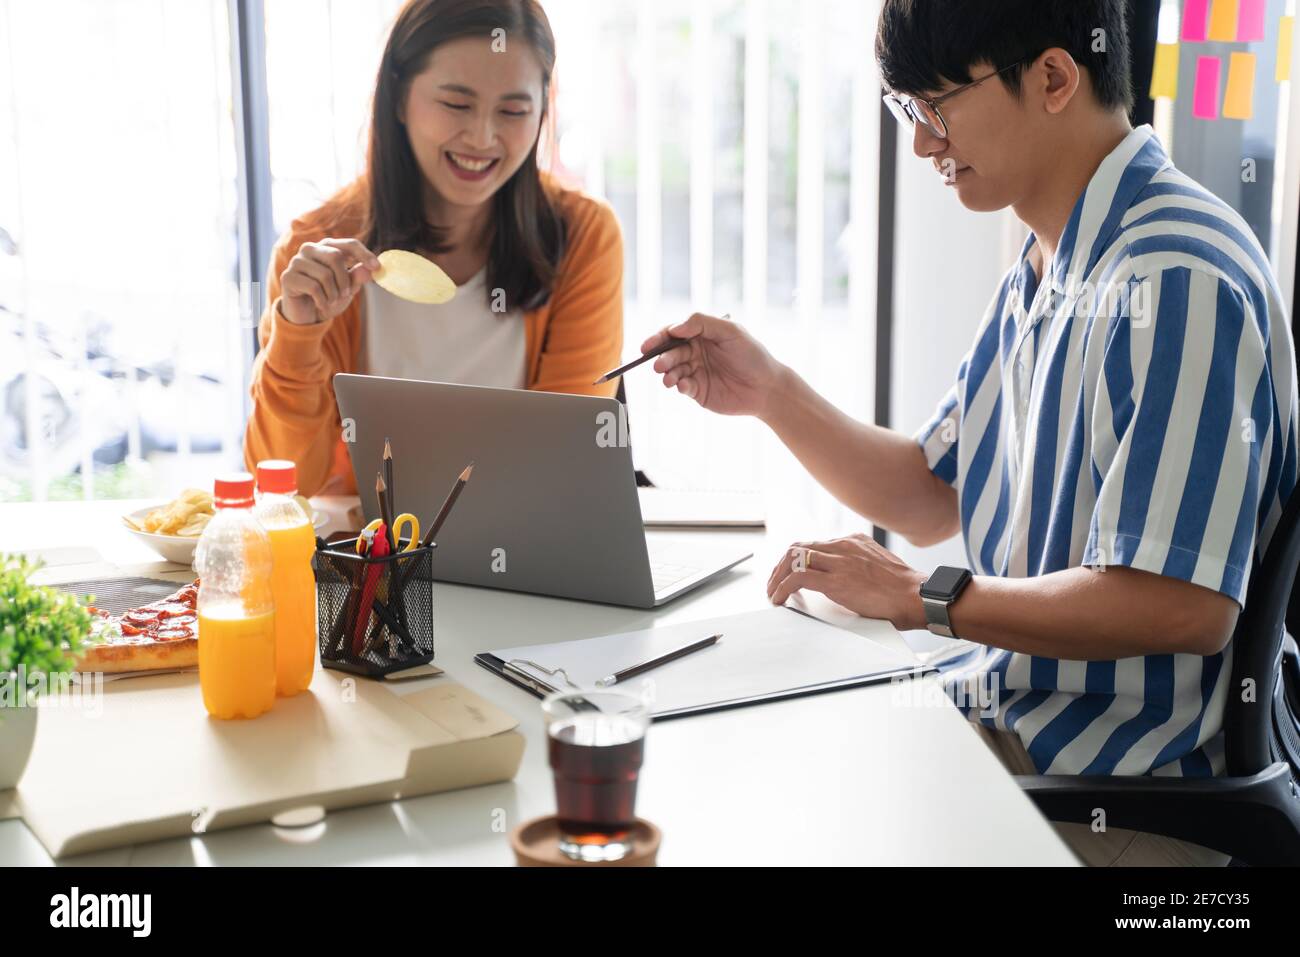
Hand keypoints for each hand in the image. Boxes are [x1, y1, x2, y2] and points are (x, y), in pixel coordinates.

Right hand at [279, 238, 381, 324]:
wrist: (307, 316)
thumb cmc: (329, 297)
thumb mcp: (348, 289)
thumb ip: (357, 278)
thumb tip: (369, 270)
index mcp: (327, 247)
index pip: (349, 244)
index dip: (364, 254)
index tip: (377, 268)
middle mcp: (310, 249)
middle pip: (335, 257)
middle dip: (345, 280)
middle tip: (346, 294)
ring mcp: (296, 261)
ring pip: (325, 274)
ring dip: (334, 294)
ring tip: (331, 301)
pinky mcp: (288, 277)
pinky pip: (313, 287)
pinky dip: (323, 300)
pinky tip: (321, 304)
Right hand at [643, 313, 786, 417]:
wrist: (767, 387)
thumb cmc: (752, 355)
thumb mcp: (730, 331)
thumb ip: (702, 323)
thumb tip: (674, 328)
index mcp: (701, 335)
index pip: (674, 334)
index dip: (659, 339)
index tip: (648, 345)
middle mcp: (696, 353)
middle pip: (670, 353)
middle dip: (662, 358)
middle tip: (658, 365)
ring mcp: (696, 372)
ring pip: (672, 371)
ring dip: (667, 373)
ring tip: (668, 378)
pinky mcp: (698, 392)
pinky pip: (682, 387)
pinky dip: (679, 386)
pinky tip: (683, 385)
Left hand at [766, 532, 927, 630]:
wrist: (918, 597)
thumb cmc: (903, 589)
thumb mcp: (877, 565)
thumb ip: (857, 565)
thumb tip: (842, 579)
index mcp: (853, 541)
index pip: (813, 544)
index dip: (795, 559)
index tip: (788, 572)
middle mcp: (843, 546)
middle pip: (798, 548)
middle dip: (780, 566)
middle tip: (774, 583)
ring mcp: (839, 562)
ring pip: (793, 558)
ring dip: (777, 577)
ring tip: (773, 593)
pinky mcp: (836, 581)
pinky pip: (797, 578)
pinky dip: (782, 588)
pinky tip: (779, 599)